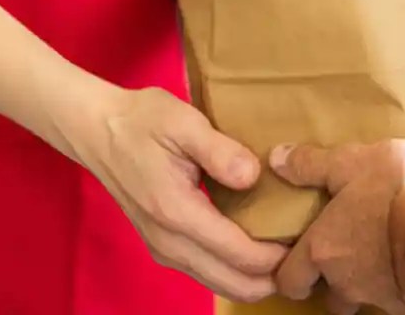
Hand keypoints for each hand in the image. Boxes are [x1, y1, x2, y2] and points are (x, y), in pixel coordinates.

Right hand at [67, 86, 286, 301]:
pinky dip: (237, 270)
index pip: (242, 255)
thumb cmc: (140, 120)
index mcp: (177, 213)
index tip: (308, 232)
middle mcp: (170, 243)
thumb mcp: (182, 121)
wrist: (96, 130)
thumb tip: (253, 177)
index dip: (281, 254)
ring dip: (257, 276)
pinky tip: (256, 243)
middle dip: (275, 274)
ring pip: (223, 284)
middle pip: (237, 284)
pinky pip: (209, 272)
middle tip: (306, 245)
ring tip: (286, 245)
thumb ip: (219, 151)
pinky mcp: (163, 248)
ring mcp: (164, 250)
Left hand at [268, 140, 404, 314]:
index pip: (290, 279)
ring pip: (368, 300)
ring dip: (371, 285)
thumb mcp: (354, 161)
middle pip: (330, 297)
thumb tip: (277, 159)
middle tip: (347, 257)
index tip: (298, 261)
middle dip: (334, 284)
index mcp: (324, 249)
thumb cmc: (399, 188)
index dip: (291, 274)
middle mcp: (348, 281)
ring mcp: (384, 298)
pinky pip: (404, 300)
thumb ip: (314, 164)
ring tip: (385, 258)